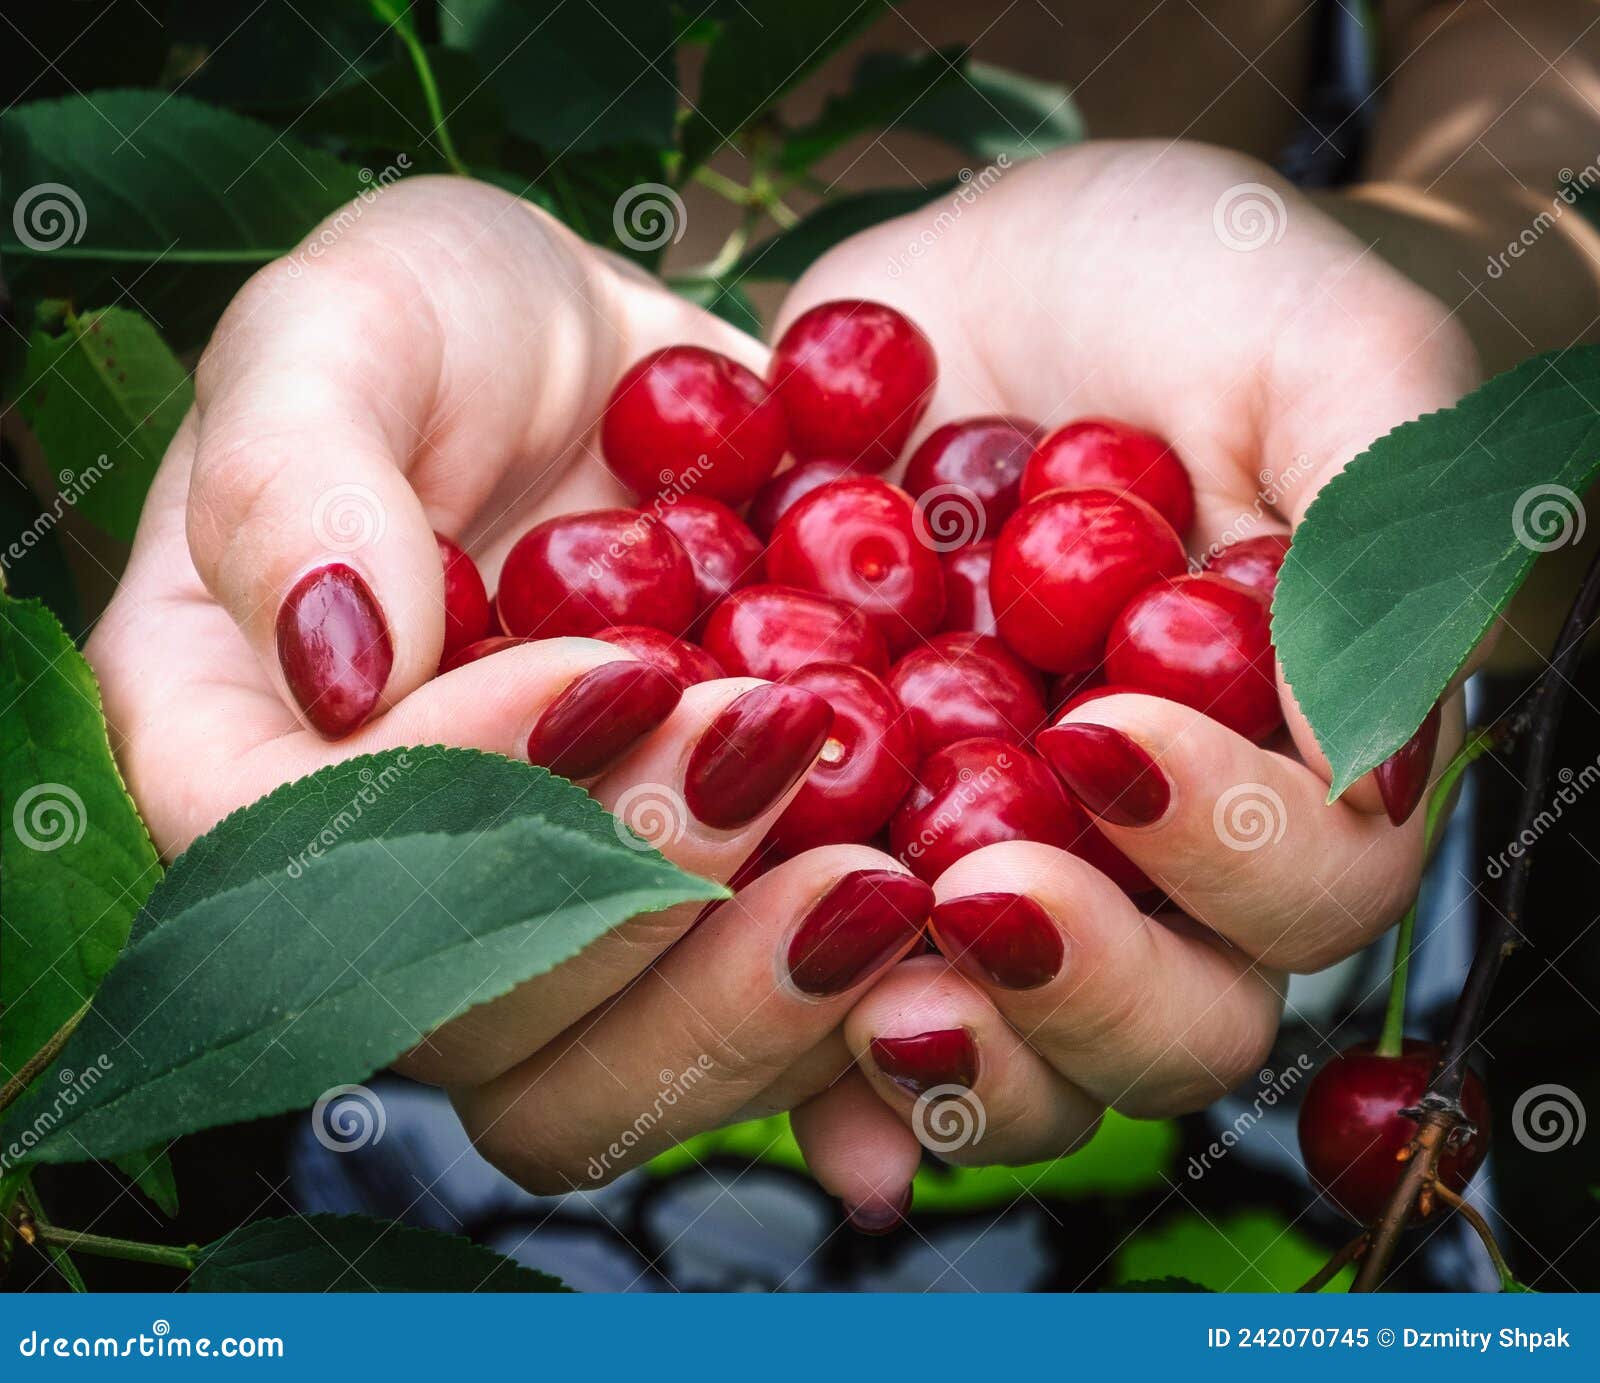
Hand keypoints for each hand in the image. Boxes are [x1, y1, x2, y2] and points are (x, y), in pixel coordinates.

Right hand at [86, 176, 925, 1194]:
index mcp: (233, 742)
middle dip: (623, 899)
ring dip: (737, 1007)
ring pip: (585, 1092)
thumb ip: (297, 461)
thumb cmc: (468, 328)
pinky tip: (936, 988)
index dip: (451, 793)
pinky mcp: (673, 955)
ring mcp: (526, 944)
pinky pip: (727, 1071)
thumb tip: (339, 665)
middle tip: (779, 751)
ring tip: (884, 875)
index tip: (621, 668)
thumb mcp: (365, 315)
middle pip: (446, 1012)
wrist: (649, 400)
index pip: (284, 846)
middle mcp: (364, 890)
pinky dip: (835, 1056)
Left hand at [778, 141, 1482, 1209]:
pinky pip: (821, 978)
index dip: (1229, 851)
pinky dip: (782, 1020)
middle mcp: (1144, 859)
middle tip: (977, 897)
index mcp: (1283, 768)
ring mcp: (989, 860)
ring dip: (941, 1050)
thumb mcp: (1317, 355)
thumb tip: (1367, 762)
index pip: (1305, 885)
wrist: (990, 289)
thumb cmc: (1200, 302)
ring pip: (1002, 1044)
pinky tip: (724, 983)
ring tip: (849, 990)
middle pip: (1162, 1022)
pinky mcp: (843, 839)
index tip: (1108, 732)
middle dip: (1082, 988)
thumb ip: (1376, 529)